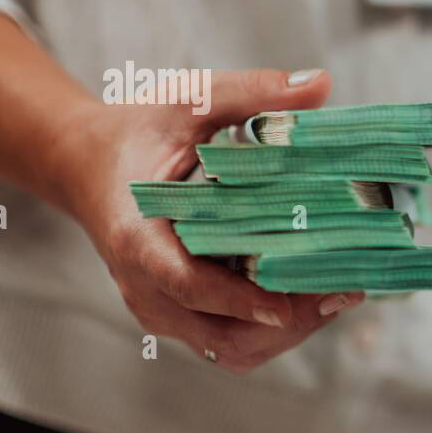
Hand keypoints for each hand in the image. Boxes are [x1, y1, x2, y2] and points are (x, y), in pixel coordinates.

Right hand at [60, 68, 362, 372]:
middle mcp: (147, 289)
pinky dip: (274, 328)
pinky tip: (313, 295)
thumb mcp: (189, 100)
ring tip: (339, 293)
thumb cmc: (139, 131)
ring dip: (289, 331)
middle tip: (344, 290)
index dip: (241, 300)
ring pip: (234, 348)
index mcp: (139, 240)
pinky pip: (232, 341)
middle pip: (224, 334)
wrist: (87, 164)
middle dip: (287, 322)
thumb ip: (251, 93)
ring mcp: (162, 310)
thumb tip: (321, 84)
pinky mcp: (180, 317)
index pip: (188, 284)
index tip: (289, 304)